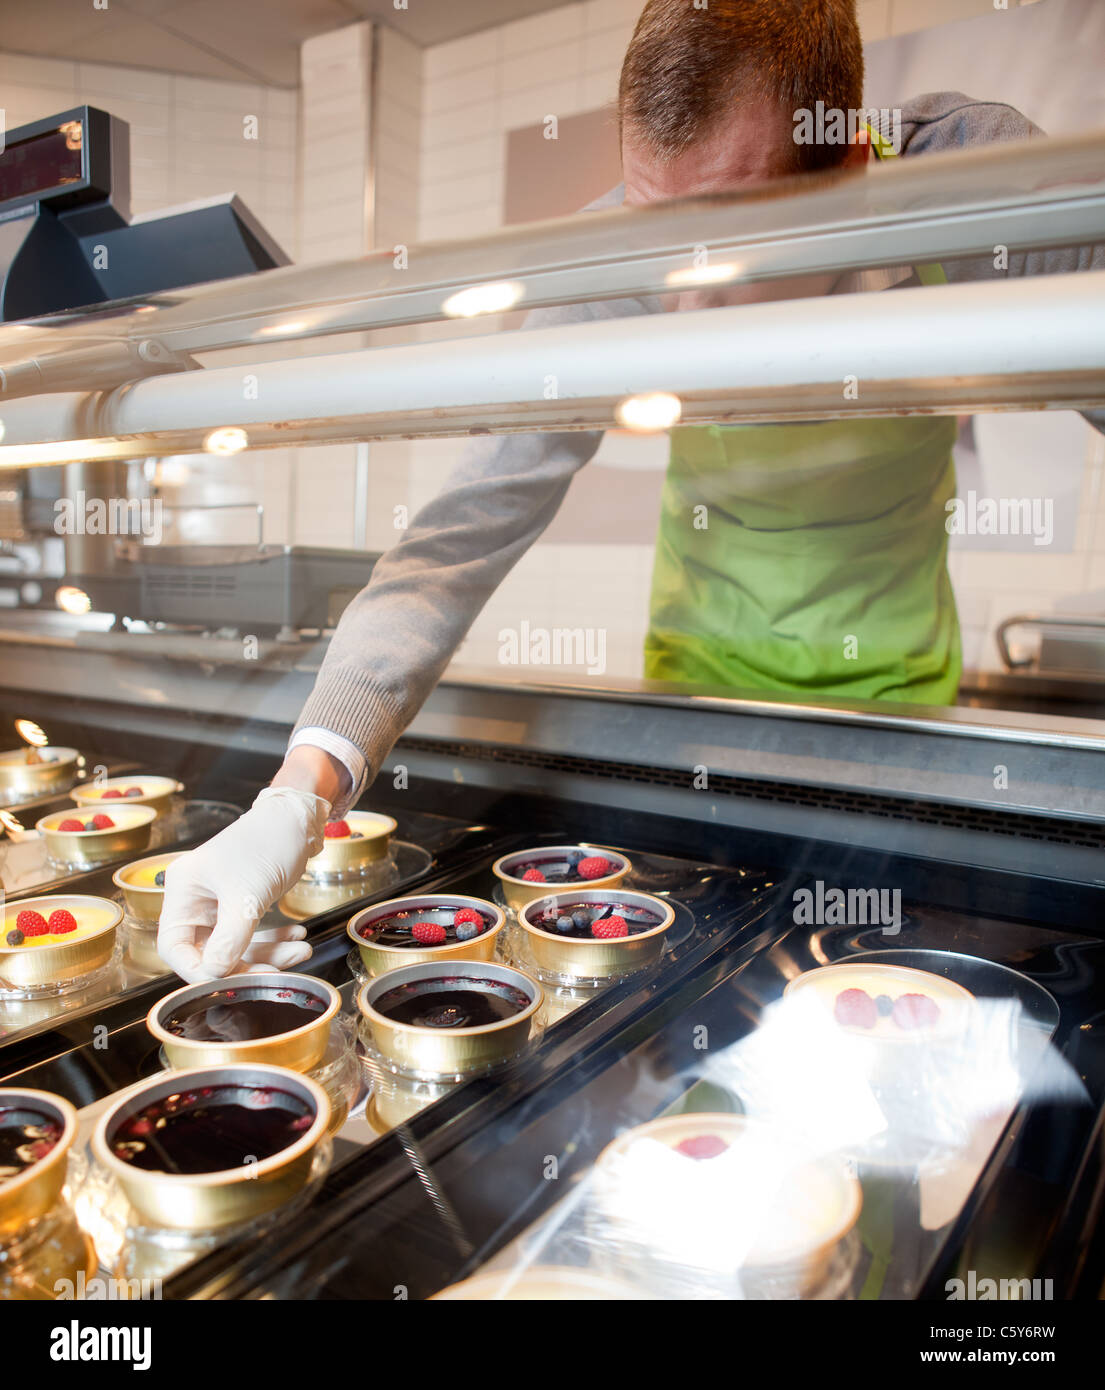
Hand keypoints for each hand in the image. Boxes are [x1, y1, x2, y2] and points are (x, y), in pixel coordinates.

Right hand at [157, 785, 329, 982]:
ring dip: (268, 954)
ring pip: (237, 946)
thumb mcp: (248, 893)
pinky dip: (275, 940)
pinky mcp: (243, 903)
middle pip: (209, 951)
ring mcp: (220, 903)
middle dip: (244, 965)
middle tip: (272, 973)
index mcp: (183, 891)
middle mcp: (196, 899)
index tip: (225, 984)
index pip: (174, 946)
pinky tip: (297, 936)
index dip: (197, 970)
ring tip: (301, 951)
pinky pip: (253, 934)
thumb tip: (214, 973)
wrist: (298, 817)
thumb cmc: (267, 840)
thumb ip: (230, 938)